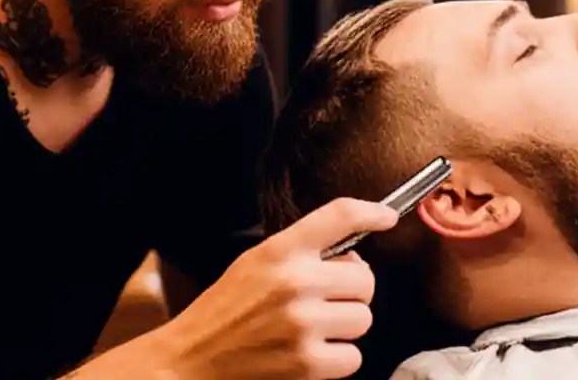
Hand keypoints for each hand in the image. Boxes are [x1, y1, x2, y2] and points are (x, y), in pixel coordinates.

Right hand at [157, 198, 398, 378]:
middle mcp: (294, 282)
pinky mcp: (307, 364)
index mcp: (279, 251)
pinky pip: (353, 357)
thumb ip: (299, 253)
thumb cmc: (224, 312)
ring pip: (363, 319)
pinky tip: (310, 354)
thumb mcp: (254, 264)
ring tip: (313, 329)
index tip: (387, 217)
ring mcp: (302, 324)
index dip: (371, 213)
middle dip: (351, 292)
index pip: (339, 217)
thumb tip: (352, 256)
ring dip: (344, 327)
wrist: (190, 360)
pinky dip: (337, 360)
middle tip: (325, 299)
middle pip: (366, 280)